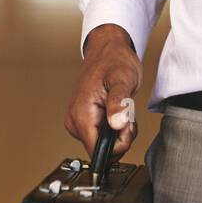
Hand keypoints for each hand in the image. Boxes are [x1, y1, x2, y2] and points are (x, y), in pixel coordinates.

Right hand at [64, 24, 142, 160]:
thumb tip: (117, 124)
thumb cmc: (114, 61)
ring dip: (119, 131)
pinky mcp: (84, 122)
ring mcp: (78, 122)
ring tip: (122, 108)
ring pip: (104, 145)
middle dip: (120, 136)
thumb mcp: (122, 79)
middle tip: (126, 112)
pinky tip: (117, 112)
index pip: (97, 151)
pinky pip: (103, 137)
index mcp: (81, 114)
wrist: (108, 51)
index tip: (126, 124)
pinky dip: (115, 128)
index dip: (117, 144)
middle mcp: (75, 122)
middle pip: (102, 150)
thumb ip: (119, 103)